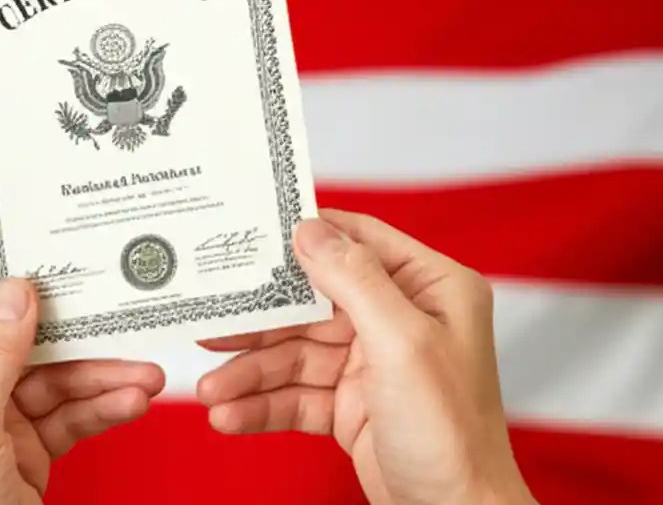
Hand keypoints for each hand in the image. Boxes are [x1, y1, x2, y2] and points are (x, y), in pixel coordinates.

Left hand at [0, 265, 164, 504]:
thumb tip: (15, 289)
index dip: (0, 273)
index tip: (52, 250)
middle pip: (18, 337)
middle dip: (73, 329)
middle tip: (121, 308)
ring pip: (54, 379)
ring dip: (101, 374)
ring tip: (148, 374)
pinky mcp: (24, 454)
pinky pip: (69, 417)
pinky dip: (102, 408)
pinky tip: (134, 401)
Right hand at [197, 210, 536, 504]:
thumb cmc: (454, 434)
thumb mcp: (402, 343)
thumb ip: (354, 281)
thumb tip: (310, 229)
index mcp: (430, 289)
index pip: (359, 242)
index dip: (307, 233)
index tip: (252, 229)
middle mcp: (400, 320)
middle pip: (311, 304)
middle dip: (258, 323)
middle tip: (208, 326)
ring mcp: (372, 364)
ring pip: (295, 354)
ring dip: (250, 372)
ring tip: (210, 390)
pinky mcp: (350, 405)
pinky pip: (296, 395)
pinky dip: (261, 405)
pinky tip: (229, 415)